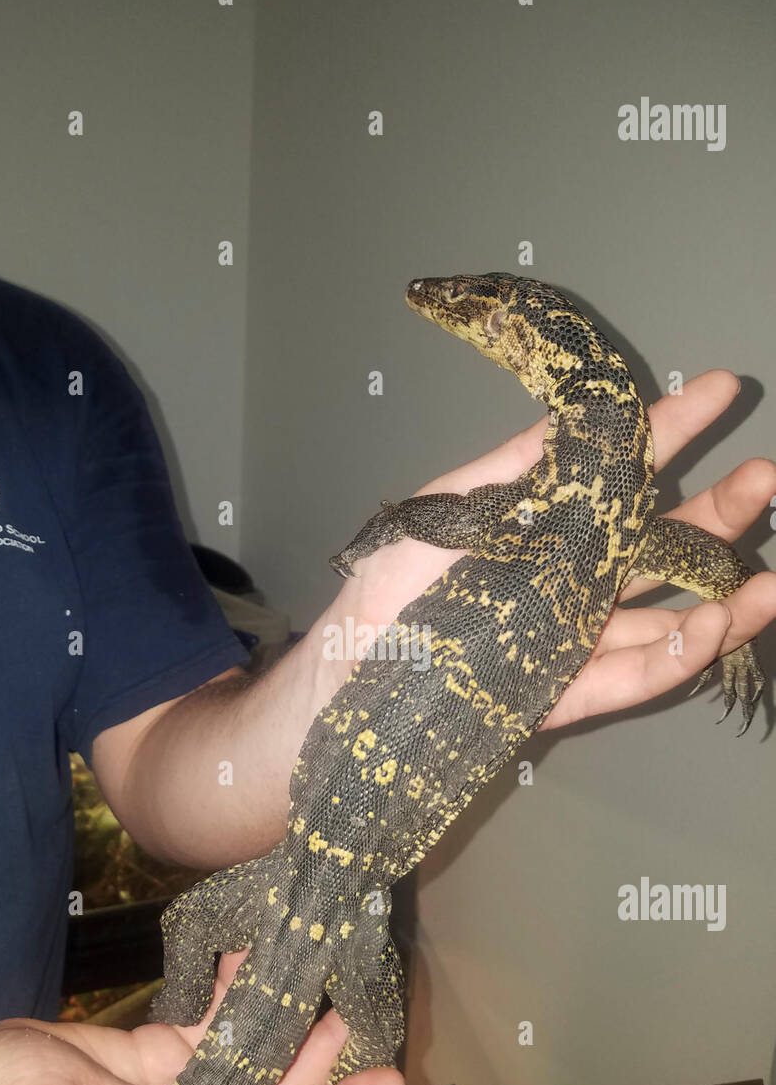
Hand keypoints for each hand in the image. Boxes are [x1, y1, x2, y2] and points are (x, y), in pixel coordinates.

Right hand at [0, 978, 402, 1084]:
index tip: (390, 1082)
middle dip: (331, 1056)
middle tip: (371, 1004)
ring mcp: (183, 1084)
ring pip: (259, 1054)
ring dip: (294, 1019)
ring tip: (330, 972)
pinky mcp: (162, 1051)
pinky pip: (217, 1021)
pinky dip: (238, 989)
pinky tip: (256, 955)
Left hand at [319, 370, 775, 725]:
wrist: (351, 667)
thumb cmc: (392, 584)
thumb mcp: (453, 507)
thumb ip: (519, 468)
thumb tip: (579, 416)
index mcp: (552, 528)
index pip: (622, 476)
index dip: (670, 433)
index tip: (717, 390)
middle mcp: (577, 581)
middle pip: (664, 548)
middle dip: (720, 513)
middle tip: (767, 477)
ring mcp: (579, 639)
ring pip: (668, 620)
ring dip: (725, 599)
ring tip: (773, 580)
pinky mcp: (569, 694)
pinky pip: (633, 677)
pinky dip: (677, 656)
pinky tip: (716, 624)